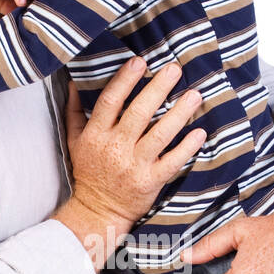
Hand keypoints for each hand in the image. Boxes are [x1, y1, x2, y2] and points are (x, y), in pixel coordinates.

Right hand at [56, 57, 206, 264]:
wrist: (97, 211)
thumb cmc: (88, 172)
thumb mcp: (74, 141)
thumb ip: (74, 111)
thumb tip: (74, 82)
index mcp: (96, 134)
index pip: (111, 101)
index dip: (125, 80)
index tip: (140, 62)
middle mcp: (116, 147)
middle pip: (139, 112)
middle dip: (159, 88)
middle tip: (175, 69)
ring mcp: (134, 165)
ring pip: (160, 134)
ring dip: (179, 113)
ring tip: (194, 95)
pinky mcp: (150, 182)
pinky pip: (172, 162)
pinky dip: (187, 147)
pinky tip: (199, 132)